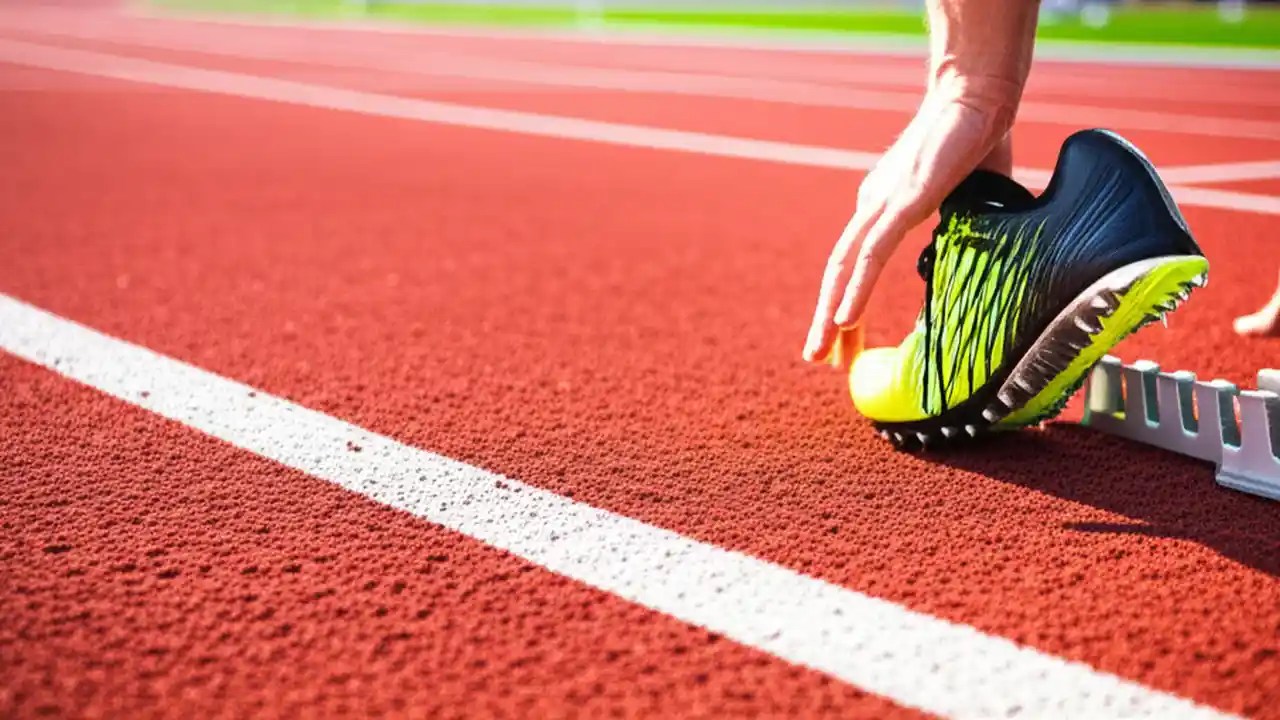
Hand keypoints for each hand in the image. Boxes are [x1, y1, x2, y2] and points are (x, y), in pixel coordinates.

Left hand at [802, 88, 1016, 365]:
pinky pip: (872, 254)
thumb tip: (969, 262)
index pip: (857, 265)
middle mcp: (872, 207)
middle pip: (840, 272)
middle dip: (829, 320)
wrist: (981, 97)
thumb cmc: (977, 140)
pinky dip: (856, 289)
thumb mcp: (964, 202)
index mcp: (883, 206)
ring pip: (845, 269)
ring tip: (821, 353)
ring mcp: (883, 204)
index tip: (848, 341)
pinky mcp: (902, 202)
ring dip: (831, 315)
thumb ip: (956, 231)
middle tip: (820, 359)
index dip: (850, 304)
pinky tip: (845, 319)